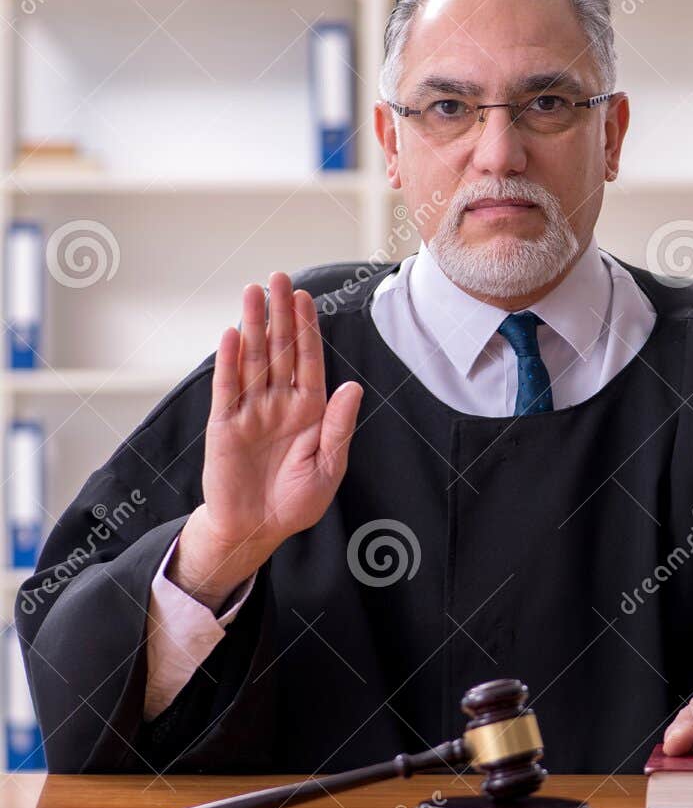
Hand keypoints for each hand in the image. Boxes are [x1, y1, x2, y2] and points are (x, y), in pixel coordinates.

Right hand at [180, 272, 361, 598]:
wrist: (256, 530)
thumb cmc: (295, 502)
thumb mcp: (327, 468)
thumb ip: (338, 427)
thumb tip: (353, 388)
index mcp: (310, 410)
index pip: (308, 360)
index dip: (307, 329)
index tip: (307, 297)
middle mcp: (280, 403)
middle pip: (279, 350)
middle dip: (280, 314)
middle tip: (279, 278)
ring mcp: (251, 411)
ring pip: (253, 360)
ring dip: (253, 326)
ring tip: (252, 292)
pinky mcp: (224, 424)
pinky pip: (227, 387)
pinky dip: (229, 362)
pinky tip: (231, 334)